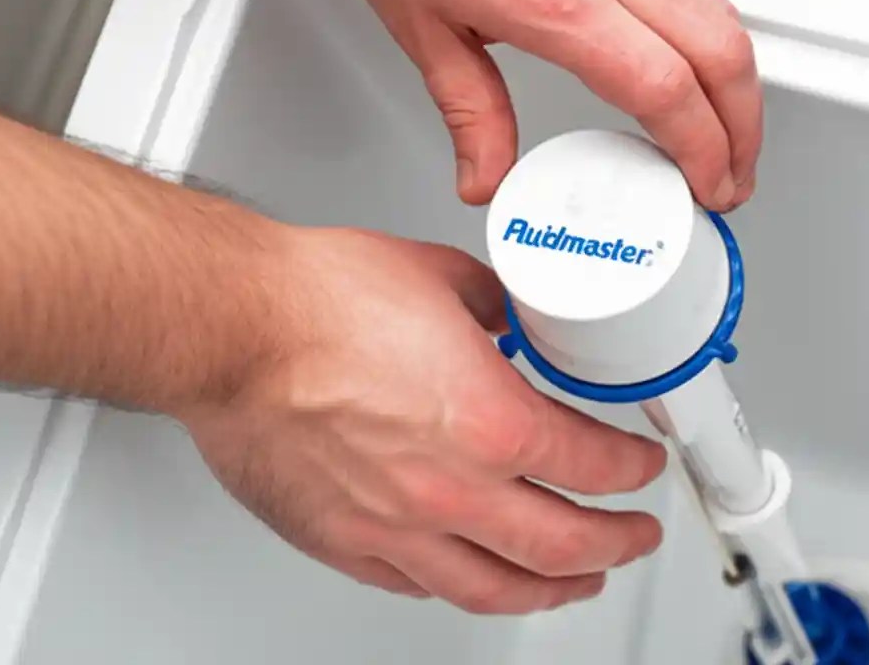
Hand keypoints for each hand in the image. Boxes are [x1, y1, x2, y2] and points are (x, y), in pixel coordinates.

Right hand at [178, 228, 667, 612]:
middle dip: (617, 543)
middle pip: (564, 543)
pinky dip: (465, 588)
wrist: (229, 330)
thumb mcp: (439, 278)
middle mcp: (451, 489)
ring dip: (554, 589)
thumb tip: (504, 317)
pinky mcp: (346, 543)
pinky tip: (476, 580)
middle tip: (635, 537)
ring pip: (498, 587)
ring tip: (577, 582)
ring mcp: (398, 527)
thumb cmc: (313, 302)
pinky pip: (422, 587)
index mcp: (491, 422)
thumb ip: (489, 308)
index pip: (592, 465)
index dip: (631, 470)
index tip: (639, 466)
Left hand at [342, 0, 761, 211]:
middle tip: (733, 177)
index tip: (707, 187)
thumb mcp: (424, 27)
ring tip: (726, 135)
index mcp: (556, 0)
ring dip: (739, 83)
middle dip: (744, 128)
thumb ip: (470, 112)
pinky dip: (717, 38)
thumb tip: (486, 176)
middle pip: (723, 51)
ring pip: (722, 11)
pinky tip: (701, 69)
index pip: (665, 89)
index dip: (701, 149)